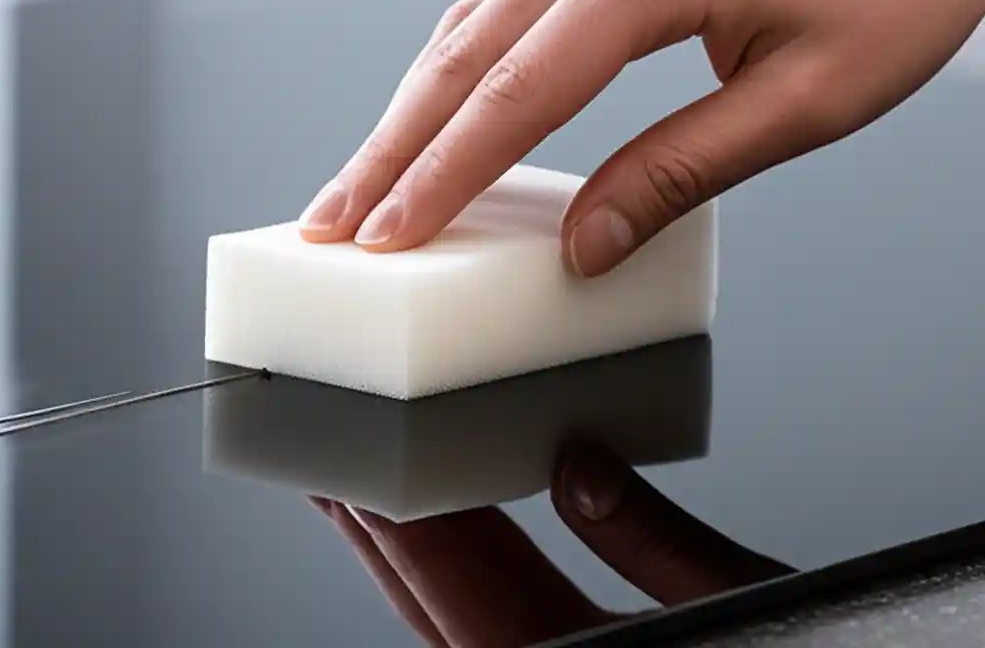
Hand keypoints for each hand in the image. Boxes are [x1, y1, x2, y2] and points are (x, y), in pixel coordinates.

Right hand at [298, 0, 984, 275]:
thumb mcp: (812, 93)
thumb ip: (683, 168)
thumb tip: (584, 242)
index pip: (513, 95)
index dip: (440, 175)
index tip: (386, 235)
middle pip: (460, 54)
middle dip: (387, 148)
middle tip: (332, 219)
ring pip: (466, 20)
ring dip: (407, 107)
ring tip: (363, 180)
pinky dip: (456, 65)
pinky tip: (432, 109)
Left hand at [310, 439, 792, 646]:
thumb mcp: (741, 601)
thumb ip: (658, 542)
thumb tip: (581, 465)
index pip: (448, 579)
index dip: (392, 510)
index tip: (352, 452)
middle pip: (421, 595)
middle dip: (370, 520)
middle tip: (326, 450)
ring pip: (440, 610)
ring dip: (400, 542)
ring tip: (365, 476)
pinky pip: (476, 616)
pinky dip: (451, 565)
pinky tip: (449, 522)